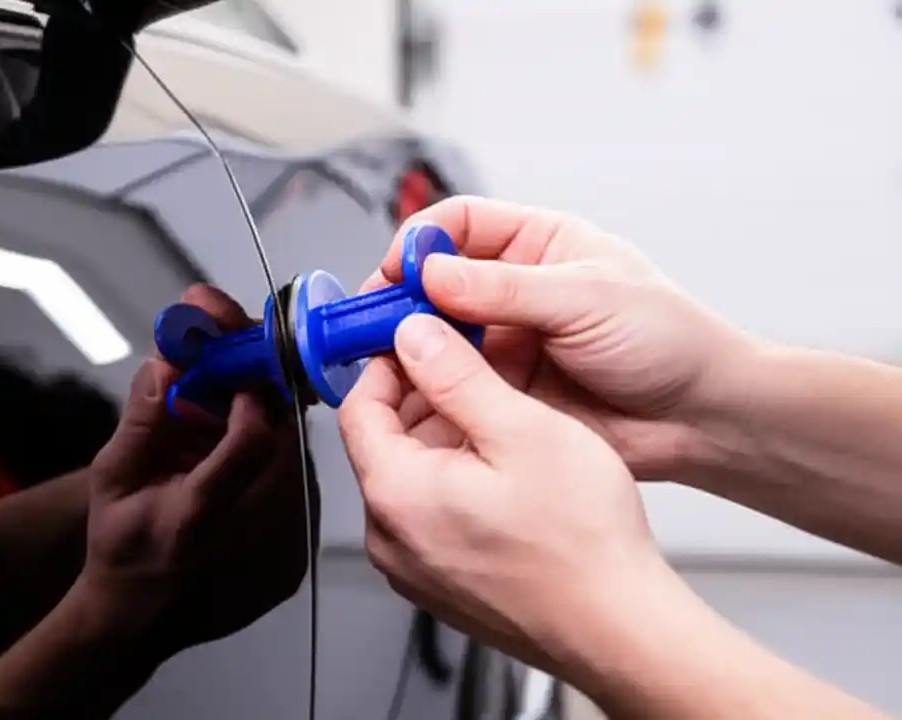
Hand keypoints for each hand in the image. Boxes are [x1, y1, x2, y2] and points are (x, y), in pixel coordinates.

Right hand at [78, 284, 314, 656]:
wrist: (136, 620)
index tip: (230, 377)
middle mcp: (256, 533)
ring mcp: (283, 550)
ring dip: (263, 436)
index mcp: (203, 513)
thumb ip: (143, 418)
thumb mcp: (112, 477)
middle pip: (282, 443)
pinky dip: (270, 472)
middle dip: (258, 403)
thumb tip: (167, 358)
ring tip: (221, 438)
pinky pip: (294, 495)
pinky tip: (236, 473)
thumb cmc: (120, 546)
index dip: (249, 397)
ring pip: (291, 464)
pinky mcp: (296, 559)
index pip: (253, 440)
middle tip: (229, 386)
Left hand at [338, 313, 683, 688]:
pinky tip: (505, 472)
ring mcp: (413, 568)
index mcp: (395, 494)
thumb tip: (413, 336)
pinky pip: (429, 516)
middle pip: (383, 444)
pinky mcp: (440, 585)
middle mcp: (390, 538)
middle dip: (423, 400)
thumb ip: (455, 375)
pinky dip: (455, 482)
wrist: (618, 629)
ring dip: (443, 440)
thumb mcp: (520, 429)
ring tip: (499, 419)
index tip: (417, 340)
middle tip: (470, 369)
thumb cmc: (581, 542)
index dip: (388, 364)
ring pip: (409, 479)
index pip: (357, 409)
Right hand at [366, 197, 754, 479]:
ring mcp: (504, 342)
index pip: (458, 224)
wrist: (700, 418)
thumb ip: (506, 288)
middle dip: (400, 297)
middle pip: (433, 280)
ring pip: (435, 334)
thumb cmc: (668, 341)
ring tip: (391, 360)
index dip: (419, 241)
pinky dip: (427, 386)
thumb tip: (434, 275)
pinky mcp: (501, 391)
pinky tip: (418, 394)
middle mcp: (513, 291)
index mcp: (538, 245)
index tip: (396, 271)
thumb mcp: (586, 299)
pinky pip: (450, 382)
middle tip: (374, 321)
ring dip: (409, 344)